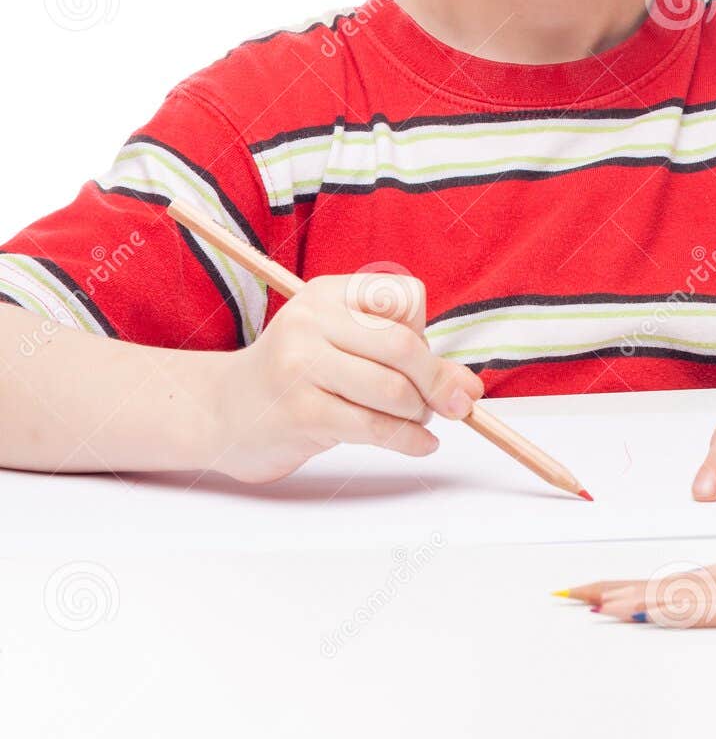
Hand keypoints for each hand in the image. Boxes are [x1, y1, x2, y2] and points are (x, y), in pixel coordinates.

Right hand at [204, 272, 483, 483]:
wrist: (221, 413)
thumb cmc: (297, 379)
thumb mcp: (346, 351)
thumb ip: (409, 362)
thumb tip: (470, 388)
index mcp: (327, 293)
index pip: (407, 297)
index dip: (425, 332)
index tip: (419, 361)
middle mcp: (312, 320)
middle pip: (405, 344)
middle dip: (438, 381)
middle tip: (452, 404)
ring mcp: (301, 365)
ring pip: (393, 389)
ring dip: (420, 413)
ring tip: (417, 422)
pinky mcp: (300, 412)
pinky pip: (375, 427)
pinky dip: (410, 440)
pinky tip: (420, 445)